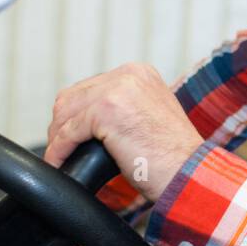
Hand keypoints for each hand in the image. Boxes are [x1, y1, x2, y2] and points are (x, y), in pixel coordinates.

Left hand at [44, 62, 204, 202]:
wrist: (188, 172)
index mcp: (140, 73)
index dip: (75, 115)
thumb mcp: (151, 115)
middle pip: (72, 97)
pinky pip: (67, 132)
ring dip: (58, 138)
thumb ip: (126, 105)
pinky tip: (61, 163)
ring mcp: (117, 91)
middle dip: (62, 126)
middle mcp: (129, 75)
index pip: (88, 87)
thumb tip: (89, 116)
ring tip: (61, 158)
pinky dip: (59, 151)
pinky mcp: (105, 111)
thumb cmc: (173, 156)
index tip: (70, 136)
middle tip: (63, 150)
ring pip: (65, 113)